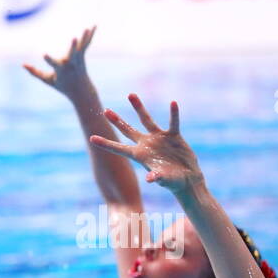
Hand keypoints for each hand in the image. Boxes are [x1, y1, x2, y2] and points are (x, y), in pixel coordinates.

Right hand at [23, 26, 95, 98]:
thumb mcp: (47, 80)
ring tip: (86, 28)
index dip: (48, 59)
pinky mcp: (83, 56)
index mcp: (61, 71)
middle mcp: (71, 64)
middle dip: (73, 46)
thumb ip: (35, 72)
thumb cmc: (61, 85)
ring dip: (84, 37)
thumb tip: (23, 64)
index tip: (43, 54)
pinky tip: (93, 26)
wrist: (80, 90)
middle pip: (73, 54)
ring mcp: (78, 60)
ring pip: (82, 47)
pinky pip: (87, 44)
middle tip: (74, 37)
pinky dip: (90, 35)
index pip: (53, 64)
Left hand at [89, 95, 203, 193]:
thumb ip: (157, 177)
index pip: (118, 149)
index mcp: (139, 155)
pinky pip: (173, 122)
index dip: (106, 144)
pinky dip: (174, 114)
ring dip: (138, 108)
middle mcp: (146, 144)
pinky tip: (173, 103)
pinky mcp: (173, 136)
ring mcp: (159, 138)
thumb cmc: (173, 182)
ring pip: (146, 120)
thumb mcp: (164, 180)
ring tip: (130, 95)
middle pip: (128, 130)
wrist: (187, 178)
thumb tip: (151, 178)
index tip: (91, 138)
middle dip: (117, 121)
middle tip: (105, 110)